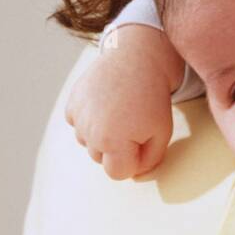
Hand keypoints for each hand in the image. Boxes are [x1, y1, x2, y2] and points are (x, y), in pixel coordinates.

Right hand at [64, 24, 184, 178]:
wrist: (138, 59)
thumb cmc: (153, 98)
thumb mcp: (162, 132)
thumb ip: (151, 161)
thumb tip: (135, 176)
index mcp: (113, 142)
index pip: (117, 173)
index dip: (133, 161)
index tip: (143, 142)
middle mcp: (90, 132)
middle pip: (101, 159)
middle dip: (117, 148)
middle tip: (133, 123)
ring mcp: (78, 117)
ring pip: (88, 143)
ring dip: (102, 134)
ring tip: (120, 112)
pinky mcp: (71, 104)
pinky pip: (78, 125)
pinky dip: (90, 119)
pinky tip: (106, 104)